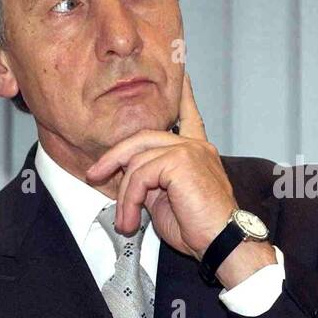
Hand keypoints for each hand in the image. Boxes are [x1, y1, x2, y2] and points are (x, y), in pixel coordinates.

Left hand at [85, 72, 238, 259]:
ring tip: (125, 219)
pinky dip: (130, 198)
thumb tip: (129, 178)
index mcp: (195, 151)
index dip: (181, 94)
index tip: (180, 74)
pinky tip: (132, 218)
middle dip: (114, 156)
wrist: (223, 244)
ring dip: (124, 194)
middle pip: (142, 137)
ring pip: (137, 161)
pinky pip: (141, 174)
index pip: (186, 115)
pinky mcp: (183, 161)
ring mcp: (190, 150)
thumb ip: (151, 181)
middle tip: (95, 174)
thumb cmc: (199, 228)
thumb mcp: (166, 201)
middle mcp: (195, 146)